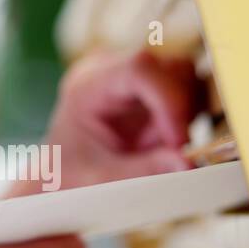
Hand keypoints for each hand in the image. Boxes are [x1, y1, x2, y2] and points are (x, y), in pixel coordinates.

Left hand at [32, 50, 205, 192]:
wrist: (59, 174)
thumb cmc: (71, 176)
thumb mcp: (103, 180)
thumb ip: (144, 170)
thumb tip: (189, 162)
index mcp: (87, 86)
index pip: (140, 69)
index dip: (169, 101)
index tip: (177, 141)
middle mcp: (108, 69)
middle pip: (167, 67)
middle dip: (181, 110)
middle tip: (174, 150)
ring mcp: (129, 74)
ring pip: (182, 74)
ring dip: (187, 111)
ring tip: (166, 144)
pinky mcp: (147, 86)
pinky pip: (183, 88)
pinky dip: (186, 114)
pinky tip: (167, 138)